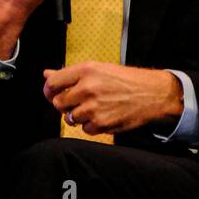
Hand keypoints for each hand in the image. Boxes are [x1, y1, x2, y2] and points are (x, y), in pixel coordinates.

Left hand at [42, 62, 182, 135]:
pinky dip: (91, 125)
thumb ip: (70, 74)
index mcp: (86, 70)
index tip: (52, 94)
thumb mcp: (98, 69)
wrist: (151, 94)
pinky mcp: (102, 124)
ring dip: (78, 116)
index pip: (53, 83)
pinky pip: (85, 129)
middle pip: (58, 103)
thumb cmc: (125, 80)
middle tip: (77, 102)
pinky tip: (103, 115)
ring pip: (70, 118)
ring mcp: (94, 107)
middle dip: (65, 104)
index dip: (49, 91)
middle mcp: (88, 88)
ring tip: (94, 108)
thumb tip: (46, 74)